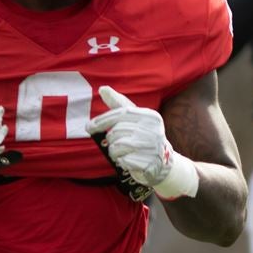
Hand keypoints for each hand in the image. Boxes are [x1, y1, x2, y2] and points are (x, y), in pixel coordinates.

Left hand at [86, 86, 197, 200]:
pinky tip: (128, 161)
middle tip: (115, 144)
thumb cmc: (143, 136)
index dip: (103, 119)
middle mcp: (153, 130)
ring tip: (121, 153)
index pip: (121, 113)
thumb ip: (118, 104)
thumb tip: (102, 88)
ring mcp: (152, 147)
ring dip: (114, 151)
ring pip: (117, 146)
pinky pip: (123, 160)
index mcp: (150, 116)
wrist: (163, 162)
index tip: (88, 127)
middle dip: (110, 139)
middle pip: (116, 131)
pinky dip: (122, 162)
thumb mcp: (135, 118)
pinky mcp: (149, 163)